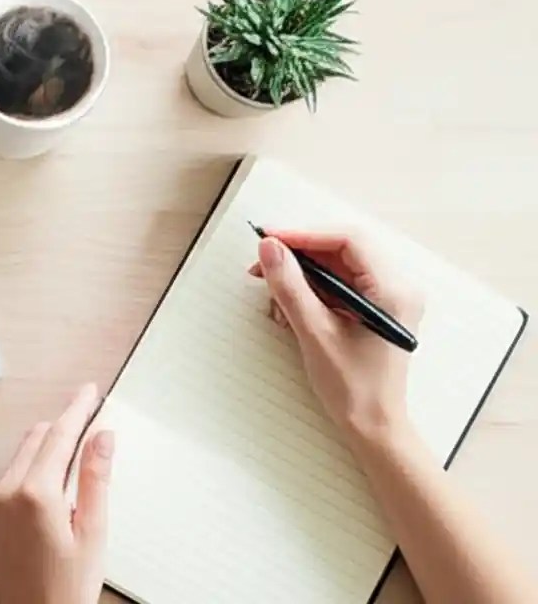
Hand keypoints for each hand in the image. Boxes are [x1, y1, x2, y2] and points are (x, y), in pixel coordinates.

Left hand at [0, 384, 114, 603]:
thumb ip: (95, 478)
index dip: (78, 409)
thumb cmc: (66, 588)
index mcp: (35, 493)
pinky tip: (55, 476)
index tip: (90, 390)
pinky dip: (35, 464)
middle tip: (92, 416)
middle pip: (38, 438)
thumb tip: (102, 437)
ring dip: (49, 444)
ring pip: (23, 454)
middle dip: (65, 424)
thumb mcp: (93, 532)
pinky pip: (13, 475)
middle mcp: (8, 492)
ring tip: (79, 446)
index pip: (60, 435)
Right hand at [250, 230, 423, 446]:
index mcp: (393, 290)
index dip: (304, 235)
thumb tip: (270, 249)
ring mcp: (387, 297)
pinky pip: (339, 284)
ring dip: (302, 276)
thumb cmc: (353, 387)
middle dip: (299, 255)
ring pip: (337, 266)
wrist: (372, 425)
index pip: (347, 240)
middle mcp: (396, 287)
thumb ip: (290, 286)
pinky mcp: (374, 308)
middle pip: (342, 249)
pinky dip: (311, 291)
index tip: (269, 240)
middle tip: (264, 263)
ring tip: (274, 296)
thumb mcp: (315, 333)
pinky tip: (290, 308)